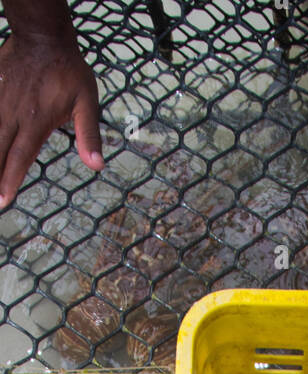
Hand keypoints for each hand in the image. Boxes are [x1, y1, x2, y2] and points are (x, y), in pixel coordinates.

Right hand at [0, 34, 102, 208]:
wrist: (43, 36)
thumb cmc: (68, 71)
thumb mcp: (87, 102)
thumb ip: (89, 135)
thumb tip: (97, 165)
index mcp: (37, 122)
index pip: (21, 157)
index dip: (11, 180)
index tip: (4, 200)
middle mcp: (15, 115)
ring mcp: (1, 102)